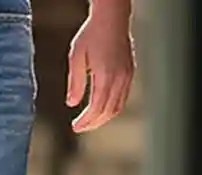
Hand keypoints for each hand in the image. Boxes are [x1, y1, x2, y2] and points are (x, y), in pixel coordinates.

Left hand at [66, 3, 135, 133]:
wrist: (111, 19)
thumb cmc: (91, 35)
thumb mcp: (76, 57)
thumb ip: (75, 82)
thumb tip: (71, 104)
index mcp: (105, 76)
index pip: (97, 108)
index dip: (86, 122)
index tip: (75, 127)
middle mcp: (119, 79)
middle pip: (109, 112)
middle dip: (94, 123)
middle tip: (80, 128)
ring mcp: (127, 76)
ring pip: (118, 107)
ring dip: (103, 117)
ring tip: (89, 121)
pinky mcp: (130, 73)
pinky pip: (123, 97)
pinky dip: (112, 107)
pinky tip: (100, 108)